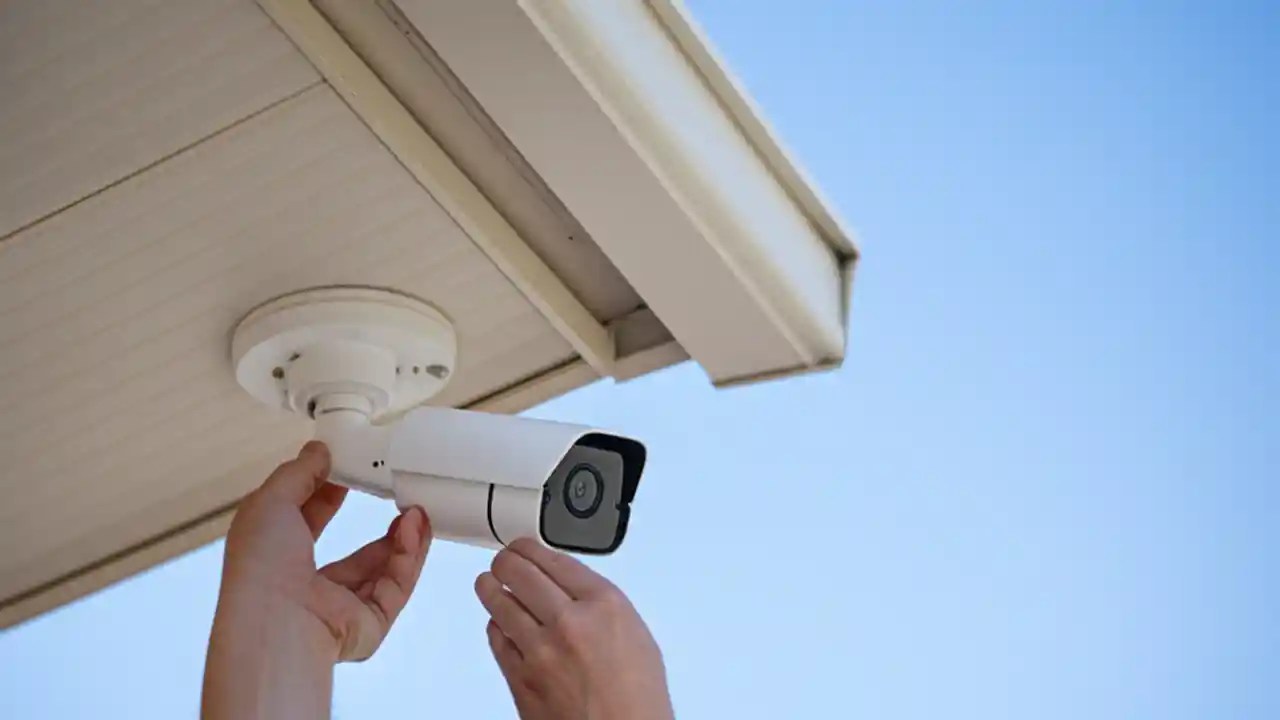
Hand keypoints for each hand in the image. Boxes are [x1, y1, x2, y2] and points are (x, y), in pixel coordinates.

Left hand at [216, 440, 432, 660]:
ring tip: (416, 509)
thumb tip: (319, 450)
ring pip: (383, 569)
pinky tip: (414, 527)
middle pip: (356, 553)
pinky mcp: (370, 623)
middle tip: (398, 492)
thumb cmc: (262, 564)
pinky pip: (397, 585)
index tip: (354, 470)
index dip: (330, 495)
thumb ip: (298, 474)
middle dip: (378, 522)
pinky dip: (409, 555)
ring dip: (403, 537)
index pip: (309, 523)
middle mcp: (310, 586)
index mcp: (279, 559)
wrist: (277, 621)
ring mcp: (342, 607)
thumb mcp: (270, 502)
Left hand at [475, 539, 673, 719]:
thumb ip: (601, 607)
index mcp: (604, 605)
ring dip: (490, 588)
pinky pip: (496, 638)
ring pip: (499, 601)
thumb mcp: (635, 635)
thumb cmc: (638, 699)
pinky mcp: (520, 677)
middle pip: (520, 572)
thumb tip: (571, 589)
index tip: (523, 545)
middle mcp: (569, 621)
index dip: (531, 547)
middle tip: (503, 561)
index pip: (554, 559)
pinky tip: (499, 623)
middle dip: (506, 561)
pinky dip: (495, 626)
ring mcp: (540, 650)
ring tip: (489, 583)